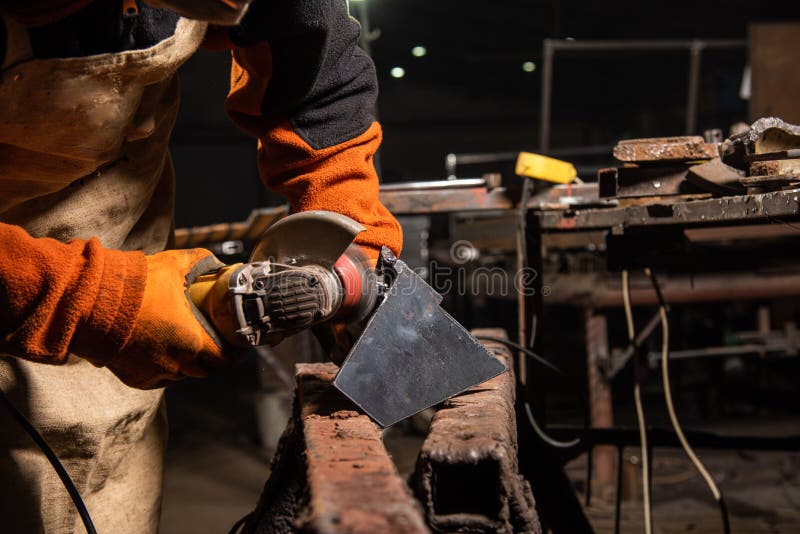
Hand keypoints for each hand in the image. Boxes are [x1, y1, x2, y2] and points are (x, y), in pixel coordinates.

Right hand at [86, 249, 240, 388]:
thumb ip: (200, 263)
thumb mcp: (173, 264)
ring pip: (182, 375)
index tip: (238, 346)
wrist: (91, 303)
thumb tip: (219, 263)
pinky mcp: (137, 379)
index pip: (225, 359)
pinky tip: (162, 352)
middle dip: (212, 358)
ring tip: (185, 345)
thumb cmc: (134, 285)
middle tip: (212, 343)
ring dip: (187, 364)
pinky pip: (159, 379)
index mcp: (192, 341)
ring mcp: (156, 374)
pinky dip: (164, 369)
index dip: (235, 353)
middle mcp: (177, 363)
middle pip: (205, 369)